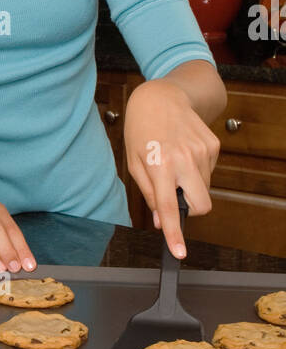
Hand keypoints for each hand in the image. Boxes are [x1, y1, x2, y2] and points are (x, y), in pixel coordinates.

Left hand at [123, 79, 219, 258]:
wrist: (161, 96)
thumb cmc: (141, 129)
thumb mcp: (134, 162)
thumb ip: (149, 194)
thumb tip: (160, 220)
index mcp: (160, 164)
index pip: (169, 208)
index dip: (173, 233)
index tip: (179, 251)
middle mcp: (184, 159)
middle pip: (202, 205)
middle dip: (191, 210)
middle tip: (175, 197)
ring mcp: (203, 152)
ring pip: (204, 189)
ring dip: (190, 186)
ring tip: (174, 165)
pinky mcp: (213, 145)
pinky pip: (208, 173)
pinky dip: (196, 171)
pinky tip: (183, 154)